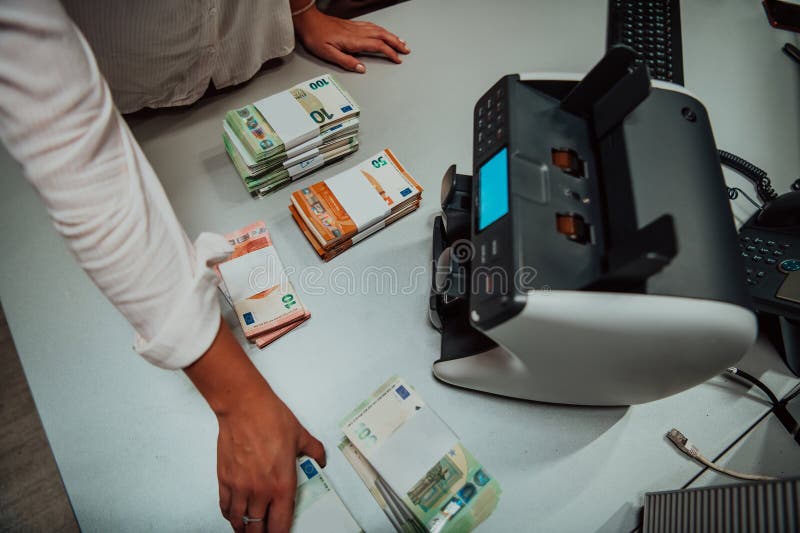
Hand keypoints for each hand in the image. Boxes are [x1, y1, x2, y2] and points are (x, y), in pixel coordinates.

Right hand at [184, 319, 325, 532]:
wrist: (245, 408)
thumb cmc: (271, 419)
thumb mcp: (301, 436)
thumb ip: (314, 451)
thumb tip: (320, 459)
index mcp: (282, 485)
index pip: (280, 524)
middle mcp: (261, 491)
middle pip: (259, 528)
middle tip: (264, 532)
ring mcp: (240, 487)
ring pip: (240, 521)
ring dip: (245, 529)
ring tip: (248, 530)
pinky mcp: (225, 479)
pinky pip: (225, 507)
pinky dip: (230, 515)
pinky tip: (233, 515)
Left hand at [292, 7, 409, 72]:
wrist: (308, 20)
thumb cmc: (315, 37)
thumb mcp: (328, 53)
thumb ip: (346, 61)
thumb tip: (361, 68)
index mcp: (353, 41)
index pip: (377, 46)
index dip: (389, 53)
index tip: (397, 59)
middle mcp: (357, 32)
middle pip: (382, 36)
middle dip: (396, 43)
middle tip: (406, 50)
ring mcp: (355, 27)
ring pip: (379, 30)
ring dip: (391, 36)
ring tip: (401, 41)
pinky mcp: (352, 25)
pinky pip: (372, 26)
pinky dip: (382, 30)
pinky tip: (384, 32)